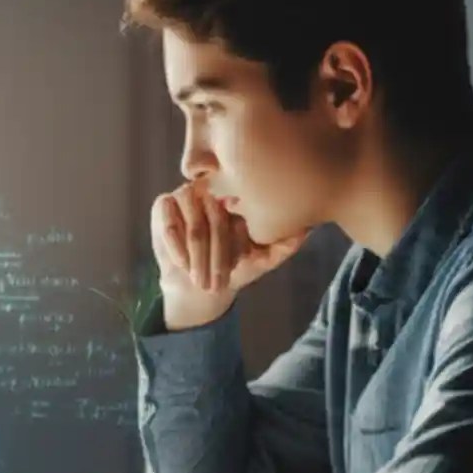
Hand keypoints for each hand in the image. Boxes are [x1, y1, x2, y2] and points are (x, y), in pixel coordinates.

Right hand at [150, 180, 309, 329]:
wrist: (200, 284)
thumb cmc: (237, 266)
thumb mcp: (265, 258)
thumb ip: (285, 244)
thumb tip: (308, 228)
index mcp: (242, 194)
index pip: (243, 209)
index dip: (237, 243)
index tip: (238, 266)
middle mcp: (215, 188)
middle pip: (215, 218)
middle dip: (215, 257)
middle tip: (217, 283)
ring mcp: (187, 193)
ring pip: (192, 222)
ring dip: (196, 256)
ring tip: (200, 279)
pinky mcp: (163, 205)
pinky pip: (168, 223)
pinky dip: (175, 247)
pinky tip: (183, 265)